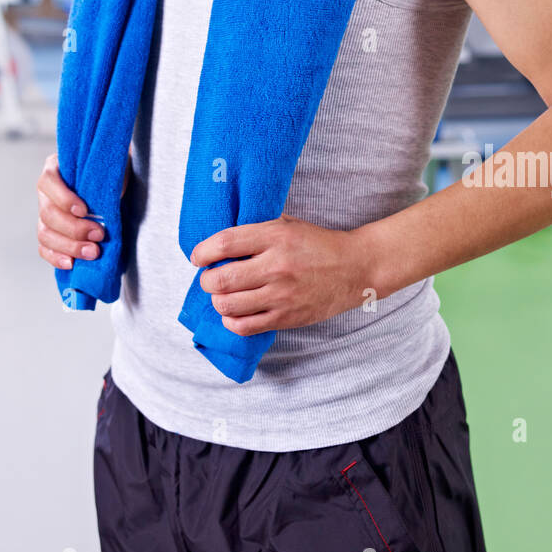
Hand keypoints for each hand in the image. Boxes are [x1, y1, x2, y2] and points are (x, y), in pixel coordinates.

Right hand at [37, 152, 104, 269]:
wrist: (114, 183)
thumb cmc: (110, 172)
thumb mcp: (110, 167)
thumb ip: (106, 177)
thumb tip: (109, 199)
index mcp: (55, 168)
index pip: (49, 181)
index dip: (64, 198)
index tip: (85, 210)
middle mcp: (46, 192)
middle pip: (47, 213)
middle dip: (74, 229)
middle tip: (99, 235)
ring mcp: (45, 213)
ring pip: (45, 234)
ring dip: (69, 246)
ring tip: (92, 252)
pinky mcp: (50, 232)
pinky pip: (45, 248)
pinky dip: (57, 257)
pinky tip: (72, 263)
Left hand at [190, 213, 371, 334]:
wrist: (354, 268)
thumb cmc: (317, 244)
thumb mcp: (288, 225)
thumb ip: (256, 231)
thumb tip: (220, 241)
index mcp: (275, 237)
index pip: (225, 243)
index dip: (202, 251)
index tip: (197, 257)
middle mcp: (276, 266)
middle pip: (221, 279)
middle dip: (206, 280)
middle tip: (208, 278)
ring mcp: (281, 295)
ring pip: (228, 305)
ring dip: (217, 301)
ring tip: (222, 294)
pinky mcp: (286, 317)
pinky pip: (245, 326)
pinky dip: (231, 320)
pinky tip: (234, 311)